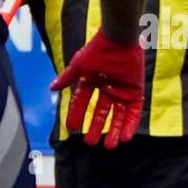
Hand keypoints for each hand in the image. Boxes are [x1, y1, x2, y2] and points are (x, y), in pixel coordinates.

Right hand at [50, 29, 143, 148]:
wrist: (119, 41)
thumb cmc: (98, 51)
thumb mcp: (79, 65)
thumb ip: (67, 78)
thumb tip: (52, 89)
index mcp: (92, 82)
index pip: (82, 102)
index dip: (77, 115)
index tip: (71, 129)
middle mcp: (107, 89)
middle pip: (101, 113)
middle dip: (96, 128)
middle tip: (90, 143)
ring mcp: (122, 92)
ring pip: (117, 116)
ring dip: (113, 130)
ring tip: (108, 146)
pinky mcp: (135, 92)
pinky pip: (133, 112)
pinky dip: (130, 124)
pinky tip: (124, 137)